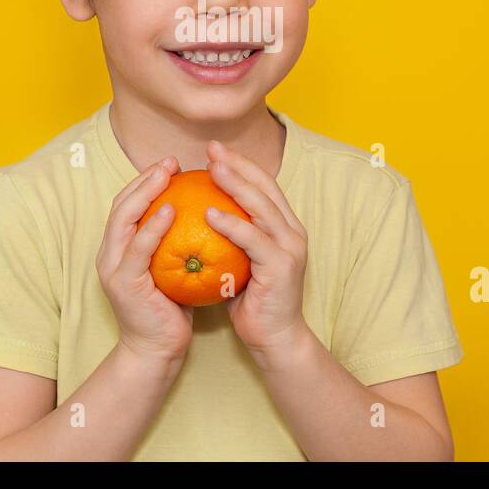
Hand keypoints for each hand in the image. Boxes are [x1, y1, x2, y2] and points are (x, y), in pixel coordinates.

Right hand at [95, 156, 193, 366]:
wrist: (157, 352)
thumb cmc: (172, 310)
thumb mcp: (173, 269)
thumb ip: (176, 243)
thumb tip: (204, 212)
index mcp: (119, 249)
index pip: (127, 204)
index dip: (146, 181)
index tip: (171, 164)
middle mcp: (109, 254)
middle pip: (121, 204)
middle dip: (144, 178)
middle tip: (170, 161)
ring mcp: (113, 268)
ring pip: (123, 220)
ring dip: (145, 193)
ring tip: (168, 175)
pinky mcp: (123, 283)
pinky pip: (138, 249)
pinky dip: (153, 226)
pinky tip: (172, 210)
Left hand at [203, 140, 311, 370]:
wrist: (276, 339)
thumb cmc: (252, 302)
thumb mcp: (239, 261)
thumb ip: (229, 238)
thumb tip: (195, 215)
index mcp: (285, 227)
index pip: (264, 185)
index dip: (241, 164)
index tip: (215, 150)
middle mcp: (292, 232)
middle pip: (265, 188)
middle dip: (237, 165)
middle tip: (211, 149)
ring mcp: (290, 248)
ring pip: (261, 207)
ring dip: (235, 185)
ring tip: (211, 169)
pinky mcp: (281, 266)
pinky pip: (252, 239)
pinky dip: (232, 224)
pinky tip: (208, 212)